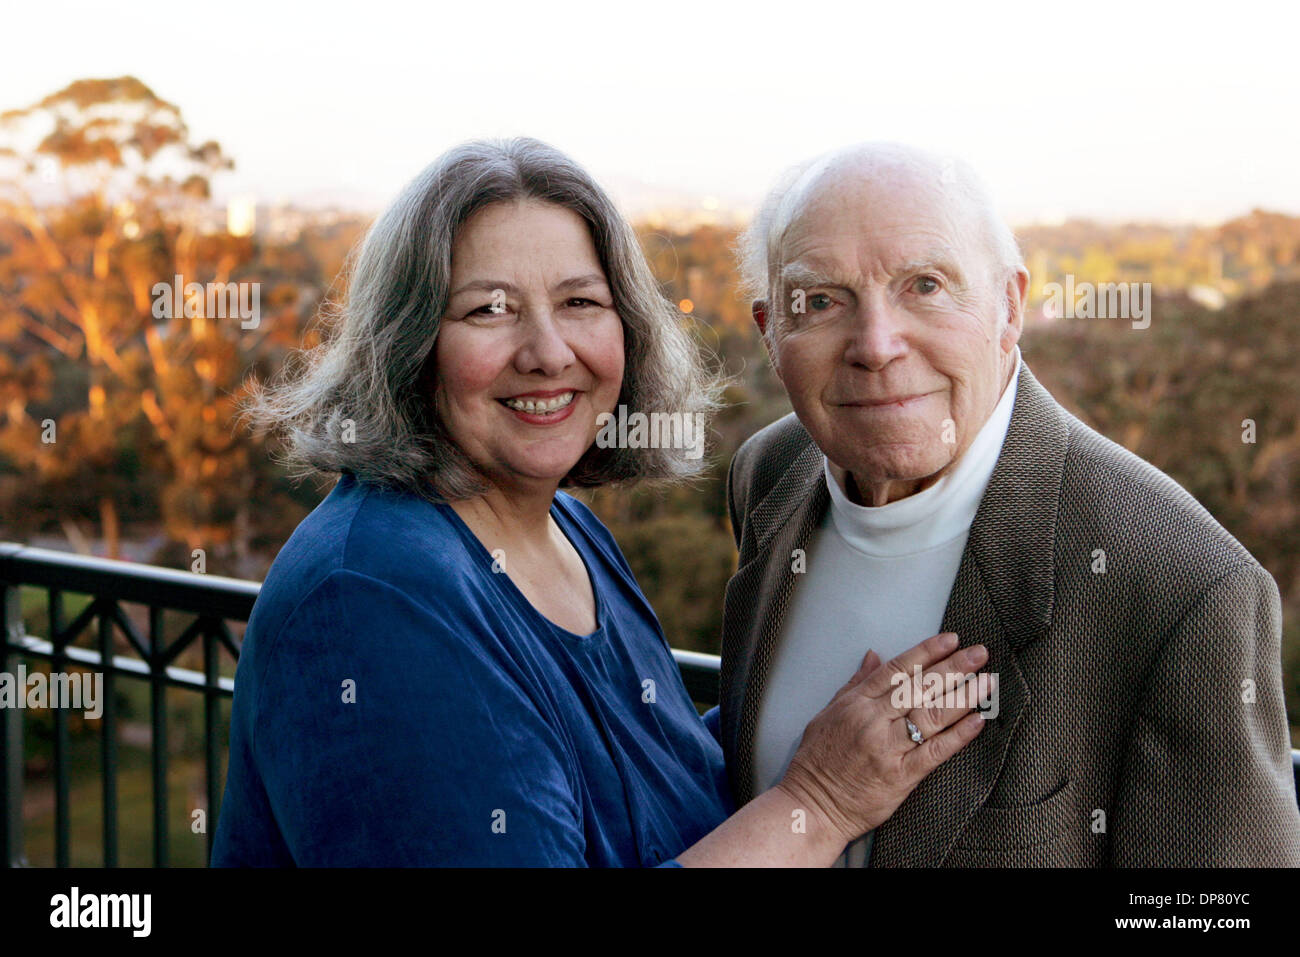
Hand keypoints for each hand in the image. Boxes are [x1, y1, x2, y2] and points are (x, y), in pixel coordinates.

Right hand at [776, 631, 993, 845]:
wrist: (811, 805)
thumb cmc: (817, 760)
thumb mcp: (827, 713)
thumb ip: (855, 684)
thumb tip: (875, 655)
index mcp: (856, 703)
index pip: (897, 671)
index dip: (926, 652)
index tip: (950, 640)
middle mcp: (873, 721)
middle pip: (920, 688)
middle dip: (953, 668)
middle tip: (979, 653)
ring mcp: (888, 749)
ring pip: (932, 716)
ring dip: (963, 696)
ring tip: (987, 682)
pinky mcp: (900, 776)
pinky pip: (935, 752)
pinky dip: (958, 735)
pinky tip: (978, 721)